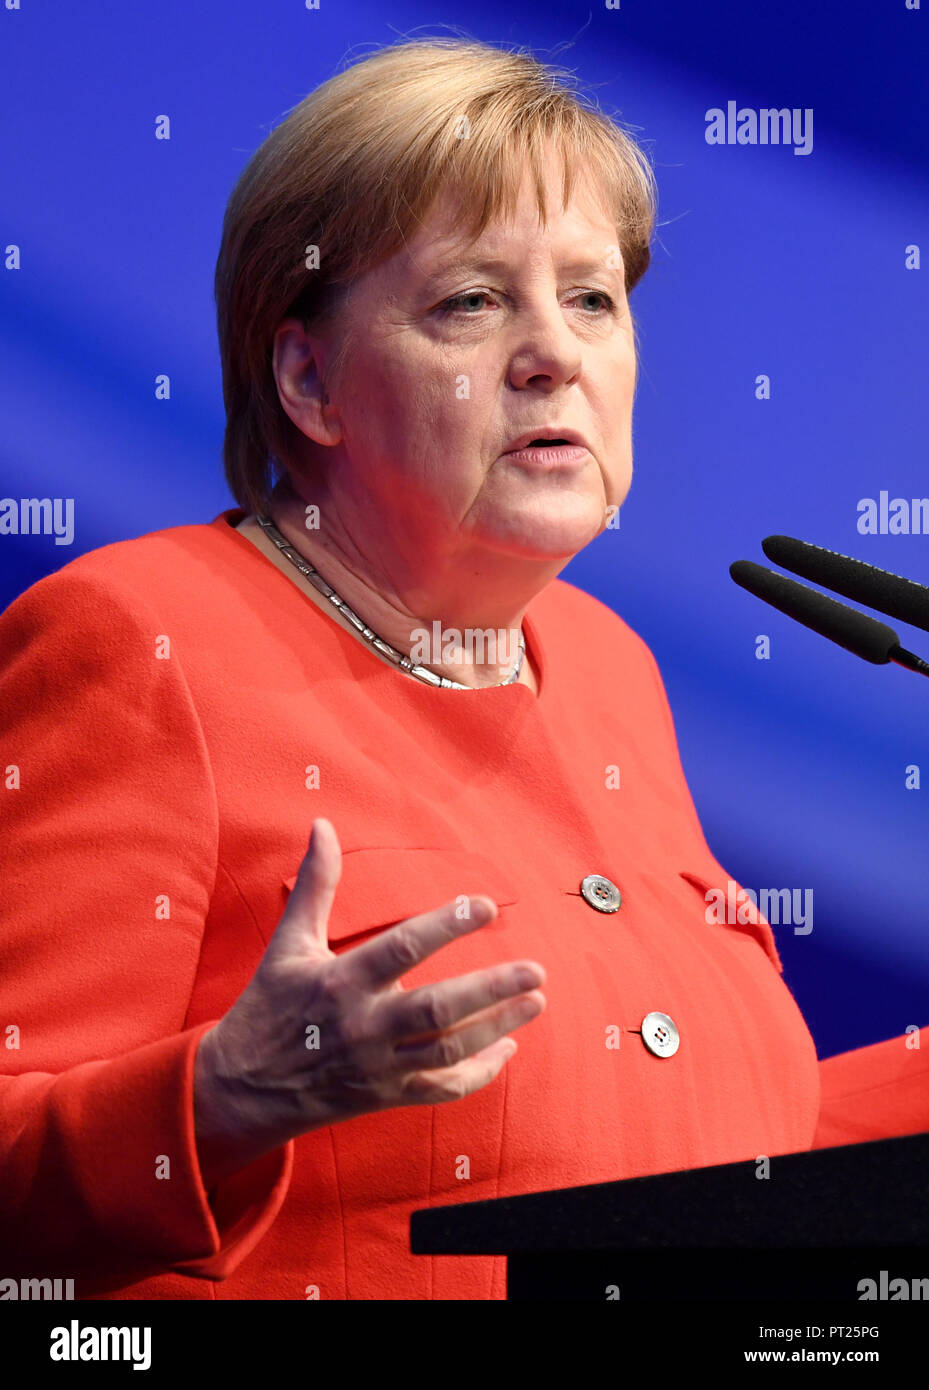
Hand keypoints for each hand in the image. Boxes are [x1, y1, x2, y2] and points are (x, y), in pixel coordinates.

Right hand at [193, 818, 545, 1185]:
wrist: (242, 1088)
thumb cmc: (270, 1006)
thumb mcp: (289, 943)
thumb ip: (315, 884)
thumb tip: (323, 825)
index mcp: (340, 982)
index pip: (401, 949)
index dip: (446, 926)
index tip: (486, 905)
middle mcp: (363, 1026)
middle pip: (437, 1010)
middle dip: (491, 990)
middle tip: (536, 970)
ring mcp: (379, 1066)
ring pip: (448, 1050)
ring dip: (497, 1027)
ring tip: (537, 1000)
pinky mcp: (387, 1097)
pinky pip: (441, 1090)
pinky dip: (478, 1074)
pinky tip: (507, 1048)